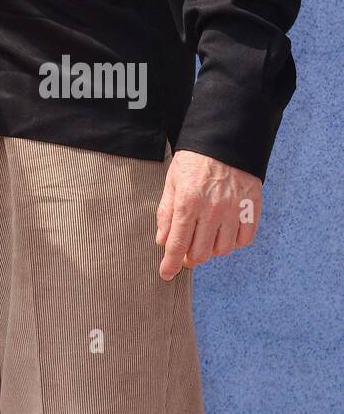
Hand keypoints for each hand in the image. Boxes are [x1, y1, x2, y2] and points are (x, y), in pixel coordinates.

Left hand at [155, 150, 261, 279]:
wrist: (226, 140)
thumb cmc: (195, 160)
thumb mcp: (172, 181)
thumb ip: (166, 212)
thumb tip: (162, 240)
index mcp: (188, 202)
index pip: (177, 244)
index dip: (170, 263)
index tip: (166, 274)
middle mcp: (212, 210)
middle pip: (200, 252)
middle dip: (189, 258)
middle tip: (185, 253)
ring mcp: (234, 211)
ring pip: (222, 250)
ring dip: (210, 250)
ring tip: (205, 238)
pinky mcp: (251, 210)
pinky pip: (243, 240)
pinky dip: (233, 243)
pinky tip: (224, 233)